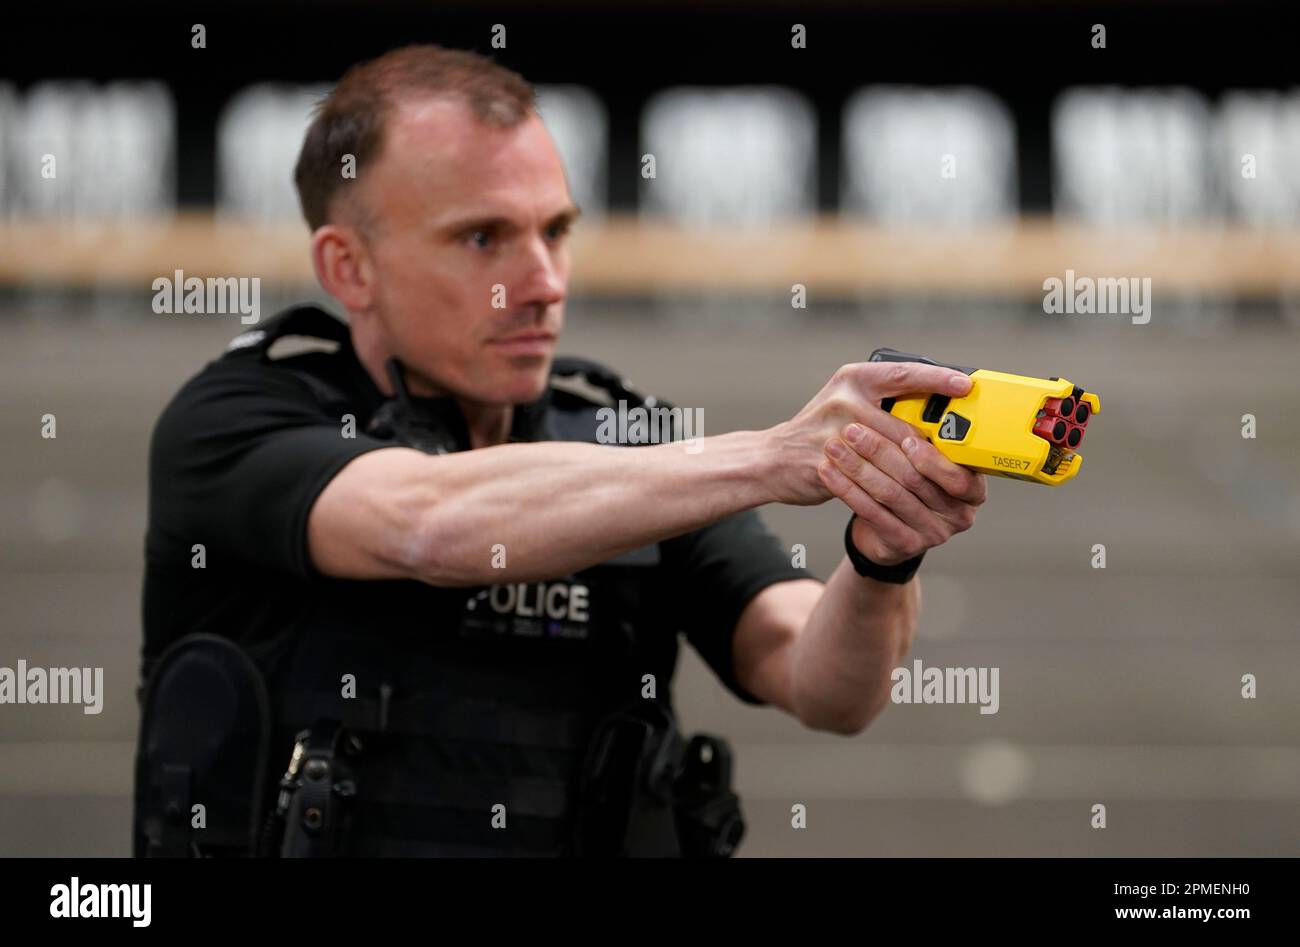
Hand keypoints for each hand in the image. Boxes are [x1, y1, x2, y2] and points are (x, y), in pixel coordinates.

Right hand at [765, 359, 975, 506]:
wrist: (773, 459)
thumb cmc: (820, 431)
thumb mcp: (848, 402)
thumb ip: (884, 404)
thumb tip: (937, 417)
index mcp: (853, 379)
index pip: (904, 374)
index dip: (938, 379)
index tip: (965, 385)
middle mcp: (844, 400)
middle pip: (906, 426)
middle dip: (934, 446)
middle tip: (961, 455)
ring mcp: (834, 433)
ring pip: (894, 457)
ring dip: (920, 473)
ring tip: (942, 481)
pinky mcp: (827, 465)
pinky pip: (873, 480)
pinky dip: (896, 490)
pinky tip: (912, 496)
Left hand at [824, 419, 986, 566]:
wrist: (891, 531)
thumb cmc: (910, 482)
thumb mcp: (925, 458)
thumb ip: (928, 434)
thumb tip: (915, 391)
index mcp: (973, 486)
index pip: (959, 472)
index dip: (932, 456)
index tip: (905, 436)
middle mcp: (960, 513)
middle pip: (917, 479)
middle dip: (881, 451)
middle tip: (852, 429)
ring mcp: (934, 533)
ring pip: (890, 494)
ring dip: (858, 467)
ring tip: (833, 446)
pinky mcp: (904, 544)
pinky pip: (871, 512)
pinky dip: (846, 489)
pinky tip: (828, 471)